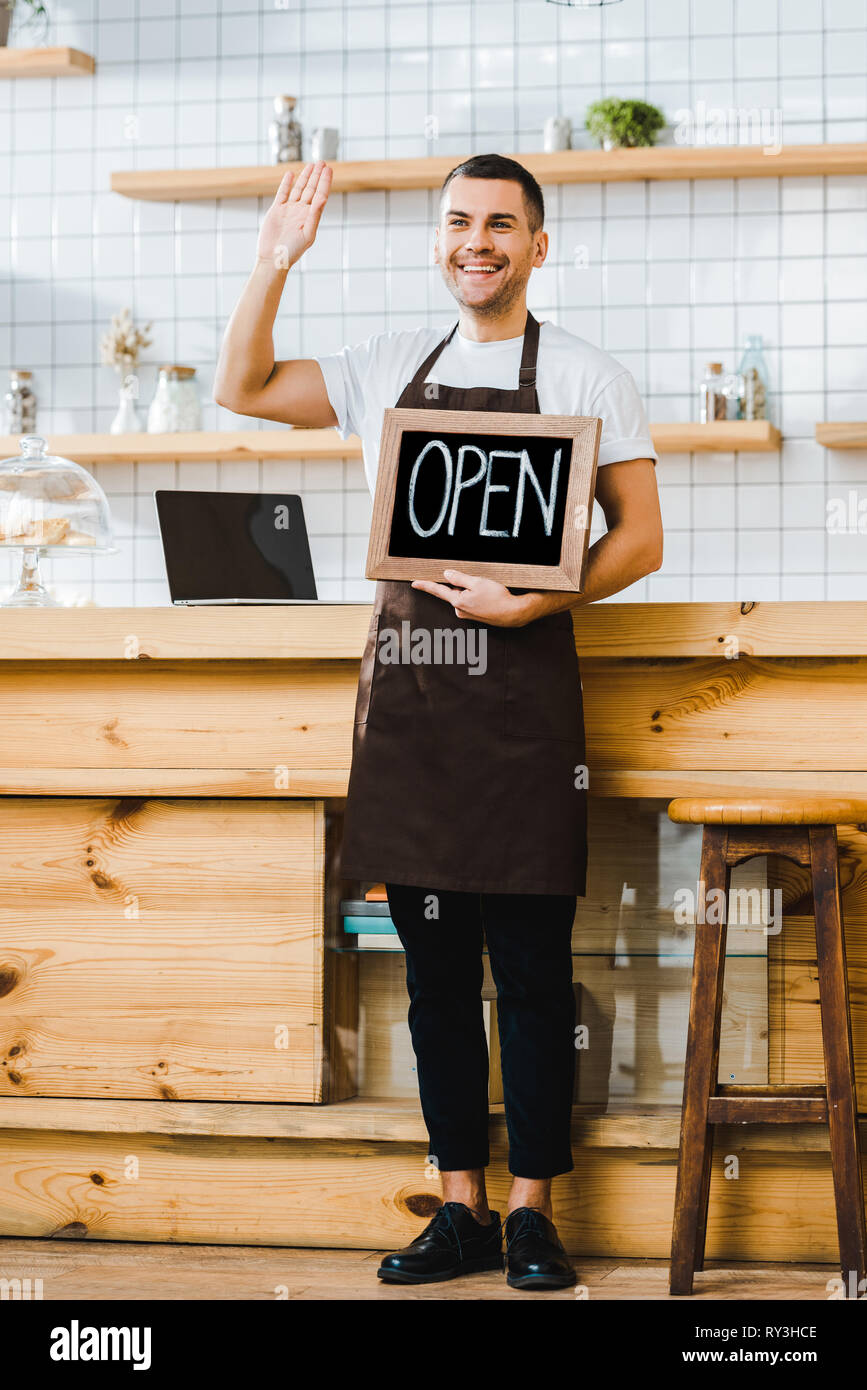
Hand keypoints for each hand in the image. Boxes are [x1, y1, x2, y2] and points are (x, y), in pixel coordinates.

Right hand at [256, 161, 332, 272]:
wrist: (273, 258)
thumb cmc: (292, 251)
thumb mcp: (307, 234)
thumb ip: (315, 215)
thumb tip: (322, 198)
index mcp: (311, 217)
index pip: (320, 195)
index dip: (324, 182)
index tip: (329, 169)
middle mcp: (301, 212)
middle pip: (311, 189)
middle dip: (317, 176)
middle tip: (322, 162)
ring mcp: (289, 210)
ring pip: (299, 189)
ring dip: (305, 177)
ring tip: (311, 165)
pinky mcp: (277, 210)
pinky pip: (283, 193)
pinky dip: (287, 183)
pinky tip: (291, 174)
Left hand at [411, 570, 532, 626]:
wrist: (514, 613)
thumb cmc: (497, 597)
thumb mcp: (477, 582)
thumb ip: (459, 578)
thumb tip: (446, 574)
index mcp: (457, 601)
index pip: (438, 591)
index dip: (425, 585)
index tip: (414, 583)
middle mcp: (460, 610)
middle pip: (453, 592)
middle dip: (460, 585)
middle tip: (477, 582)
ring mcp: (467, 615)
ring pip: (463, 597)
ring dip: (470, 590)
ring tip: (487, 589)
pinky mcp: (475, 616)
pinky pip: (470, 602)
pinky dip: (476, 596)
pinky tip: (487, 595)